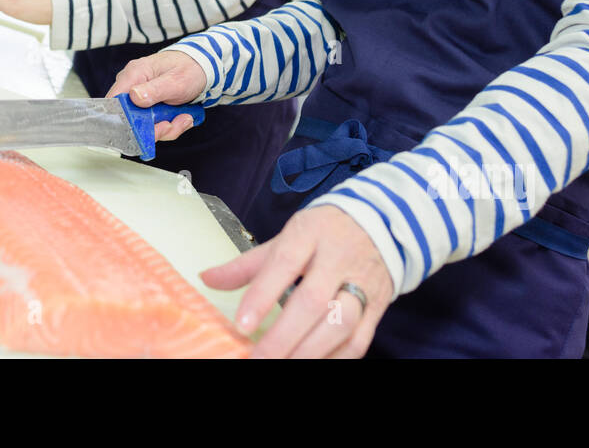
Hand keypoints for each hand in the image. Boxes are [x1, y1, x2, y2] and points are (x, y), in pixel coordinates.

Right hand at [106, 50, 206, 139]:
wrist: (201, 68)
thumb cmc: (188, 68)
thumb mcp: (175, 80)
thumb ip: (155, 90)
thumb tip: (134, 97)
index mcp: (134, 75)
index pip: (114, 101)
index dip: (123, 119)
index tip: (141, 130)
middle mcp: (132, 86)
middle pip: (129, 118)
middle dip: (153, 128)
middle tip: (170, 125)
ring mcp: (140, 98)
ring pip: (144, 125)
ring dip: (166, 128)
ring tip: (183, 118)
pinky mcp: (149, 107)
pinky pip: (154, 124)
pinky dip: (169, 125)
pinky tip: (182, 117)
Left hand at [202, 205, 392, 358]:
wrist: (382, 222)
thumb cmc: (323, 233)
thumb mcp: (286, 238)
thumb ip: (247, 264)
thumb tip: (206, 279)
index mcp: (309, 234)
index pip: (283, 264)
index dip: (262, 296)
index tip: (241, 326)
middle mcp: (337, 258)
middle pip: (312, 301)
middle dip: (283, 337)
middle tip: (258, 359)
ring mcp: (361, 283)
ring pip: (339, 324)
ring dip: (309, 352)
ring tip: (283, 366)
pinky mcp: (377, 307)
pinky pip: (359, 340)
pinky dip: (335, 359)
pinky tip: (312, 365)